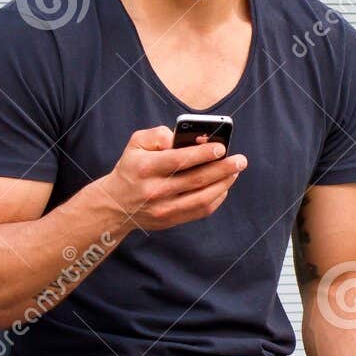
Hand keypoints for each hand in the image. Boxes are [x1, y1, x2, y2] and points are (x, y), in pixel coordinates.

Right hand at [100, 125, 246, 232]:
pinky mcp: (171, 220)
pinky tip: (224, 186)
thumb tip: (180, 138)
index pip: (179, 160)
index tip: (222, 147)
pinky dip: (216, 198)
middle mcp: (155, 190)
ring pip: (202, 198)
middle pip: (196, 180)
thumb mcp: (135, 144)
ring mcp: (164, 208)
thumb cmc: (131, 168)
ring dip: (223, 184)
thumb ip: (157, 135)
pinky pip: (200, 211)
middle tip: (240, 160)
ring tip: (235, 171)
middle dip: (222, 169)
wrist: (115, 205)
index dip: (203, 153)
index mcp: (145, 168)